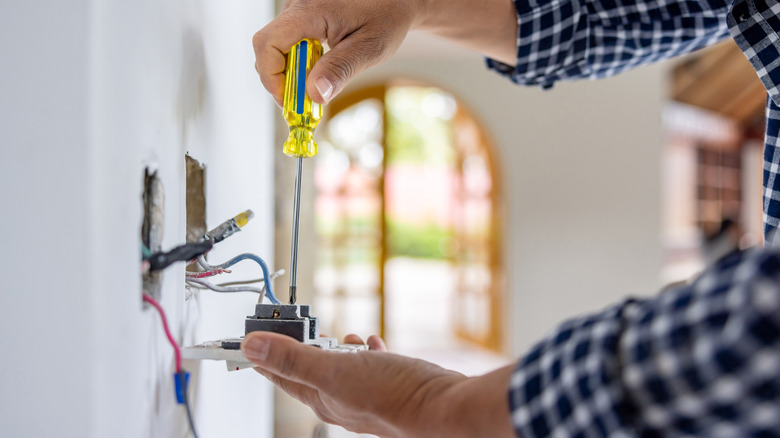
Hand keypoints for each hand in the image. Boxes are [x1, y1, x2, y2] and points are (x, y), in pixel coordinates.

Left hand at [241, 332, 516, 437]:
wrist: (443, 407)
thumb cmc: (393, 395)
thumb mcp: (335, 370)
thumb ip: (293, 358)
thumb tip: (251, 345)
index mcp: (321, 397)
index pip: (279, 375)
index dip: (262, 356)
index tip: (246, 341)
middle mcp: (340, 399)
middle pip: (308, 370)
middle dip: (299, 347)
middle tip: (292, 326)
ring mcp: (365, 393)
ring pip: (339, 368)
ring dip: (334, 347)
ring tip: (338, 334)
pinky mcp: (388, 385)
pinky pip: (368, 367)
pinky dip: (365, 353)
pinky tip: (373, 345)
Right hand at [252, 0, 517, 105]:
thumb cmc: (387, 17)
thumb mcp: (369, 48)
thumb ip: (340, 70)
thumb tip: (314, 95)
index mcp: (309, 11)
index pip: (268, 44)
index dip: (271, 77)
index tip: (290, 102)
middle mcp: (297, 6)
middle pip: (267, 47)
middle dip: (281, 79)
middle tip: (304, 100)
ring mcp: (297, 10)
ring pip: (276, 47)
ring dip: (291, 72)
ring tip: (317, 84)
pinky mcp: (301, 17)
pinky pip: (287, 42)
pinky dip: (298, 62)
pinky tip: (319, 69)